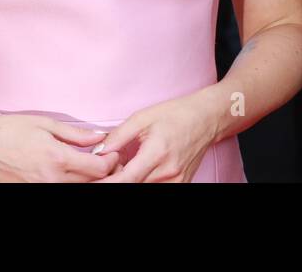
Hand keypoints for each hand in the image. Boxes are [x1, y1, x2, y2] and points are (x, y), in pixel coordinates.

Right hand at [0, 114, 119, 182]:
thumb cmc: (9, 130)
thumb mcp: (45, 124)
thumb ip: (76, 134)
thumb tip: (100, 137)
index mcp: (57, 158)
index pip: (99, 169)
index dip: (112, 160)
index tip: (113, 151)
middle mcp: (52, 179)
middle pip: (93, 184)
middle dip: (106, 172)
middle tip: (108, 159)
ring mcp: (42, 189)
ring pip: (79, 189)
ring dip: (90, 180)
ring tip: (91, 166)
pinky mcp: (33, 193)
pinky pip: (62, 190)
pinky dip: (72, 182)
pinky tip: (73, 173)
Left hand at [93, 93, 220, 182]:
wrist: (206, 119)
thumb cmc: (175, 114)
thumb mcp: (142, 118)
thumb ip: (118, 136)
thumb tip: (98, 151)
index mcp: (157, 153)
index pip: (127, 178)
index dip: (109, 181)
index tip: (95, 180)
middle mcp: (168, 172)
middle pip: (133, 185)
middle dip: (117, 178)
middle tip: (113, 162)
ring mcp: (176, 181)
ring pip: (143, 187)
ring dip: (131, 179)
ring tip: (130, 161)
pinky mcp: (180, 185)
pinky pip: (155, 187)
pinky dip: (143, 180)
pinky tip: (142, 167)